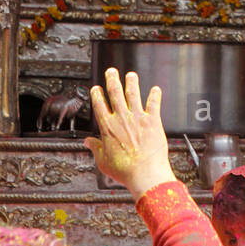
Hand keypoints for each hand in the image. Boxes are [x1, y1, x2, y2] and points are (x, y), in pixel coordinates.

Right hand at [84, 68, 175, 198]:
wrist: (145, 173)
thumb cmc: (125, 170)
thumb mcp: (103, 161)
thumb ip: (95, 148)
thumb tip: (88, 143)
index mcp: (108, 127)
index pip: (99, 105)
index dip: (97, 94)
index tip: (96, 88)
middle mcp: (122, 119)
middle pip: (115, 93)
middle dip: (112, 80)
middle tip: (111, 72)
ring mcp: (138, 118)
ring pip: (133, 94)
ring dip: (131, 82)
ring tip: (131, 75)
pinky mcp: (153, 121)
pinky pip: (154, 103)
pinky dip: (155, 95)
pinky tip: (156, 89)